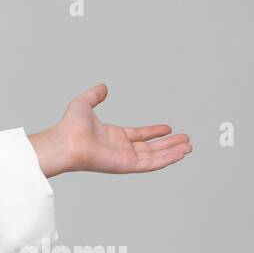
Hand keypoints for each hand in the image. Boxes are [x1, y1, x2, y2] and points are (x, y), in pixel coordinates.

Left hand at [28, 83, 190, 176]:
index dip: (153, 132)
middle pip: (150, 147)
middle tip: (185, 140)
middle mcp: (120, 148)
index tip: (168, 128)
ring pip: (154, 156)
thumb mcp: (84, 104)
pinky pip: (151, 164)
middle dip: (168, 144)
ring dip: (172, 151)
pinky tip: (179, 154)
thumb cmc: (69, 126)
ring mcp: (124, 158)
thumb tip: (102, 87)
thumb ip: (94, 95)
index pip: (138, 135)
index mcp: (112, 136)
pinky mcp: (127, 165)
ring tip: (188, 147)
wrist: (65, 141)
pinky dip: (166, 159)